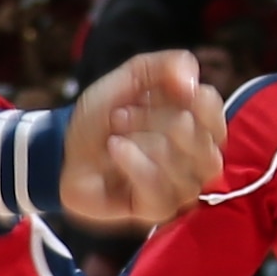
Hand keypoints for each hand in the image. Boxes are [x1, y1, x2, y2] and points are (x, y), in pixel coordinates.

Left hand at [57, 51, 222, 233]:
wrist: (64, 151)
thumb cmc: (103, 117)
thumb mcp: (130, 78)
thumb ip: (165, 65)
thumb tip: (192, 83)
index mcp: (199, 123)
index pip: (211, 106)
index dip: (177, 95)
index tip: (143, 94)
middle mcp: (200, 158)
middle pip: (198, 135)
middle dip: (152, 119)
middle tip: (119, 117)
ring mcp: (183, 187)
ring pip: (181, 163)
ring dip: (139, 141)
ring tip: (114, 137)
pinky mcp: (159, 210)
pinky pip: (159, 186)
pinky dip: (132, 163)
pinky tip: (114, 151)